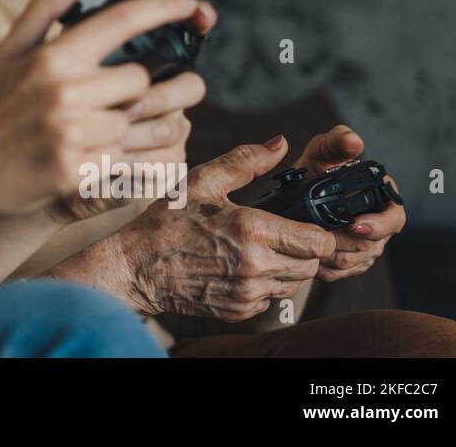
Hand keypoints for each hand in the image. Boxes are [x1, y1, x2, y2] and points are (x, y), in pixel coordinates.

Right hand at [46, 0, 216, 194]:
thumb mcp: (4, 55)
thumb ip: (44, 12)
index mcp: (50, 57)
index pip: (121, 22)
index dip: (164, 9)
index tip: (193, 5)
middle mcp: (62, 91)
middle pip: (138, 81)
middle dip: (125, 92)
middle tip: (94, 104)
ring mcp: (69, 133)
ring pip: (131, 123)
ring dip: (114, 129)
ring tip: (77, 135)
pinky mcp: (73, 173)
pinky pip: (120, 160)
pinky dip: (105, 160)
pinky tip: (75, 160)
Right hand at [113, 136, 334, 319]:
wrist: (136, 267)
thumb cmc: (167, 221)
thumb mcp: (202, 182)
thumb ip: (245, 161)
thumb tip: (280, 144)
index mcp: (252, 230)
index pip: (318, 242)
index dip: (319, 232)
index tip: (306, 223)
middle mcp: (255, 266)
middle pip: (312, 265)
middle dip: (304, 250)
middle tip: (282, 234)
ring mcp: (248, 293)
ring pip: (294, 285)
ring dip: (287, 268)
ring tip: (259, 249)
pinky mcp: (239, 311)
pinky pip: (270, 299)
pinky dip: (265, 285)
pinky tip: (241, 266)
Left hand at [293, 125, 404, 281]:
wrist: (295, 195)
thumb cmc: (316, 168)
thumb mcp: (324, 151)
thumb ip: (338, 142)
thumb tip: (354, 142)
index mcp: (382, 198)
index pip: (394, 219)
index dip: (377, 225)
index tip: (354, 225)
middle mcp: (379, 224)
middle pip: (372, 245)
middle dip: (345, 242)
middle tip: (321, 235)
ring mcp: (367, 245)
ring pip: (355, 261)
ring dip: (332, 255)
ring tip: (311, 241)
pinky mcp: (350, 262)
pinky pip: (341, 272)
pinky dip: (325, 266)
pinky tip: (311, 255)